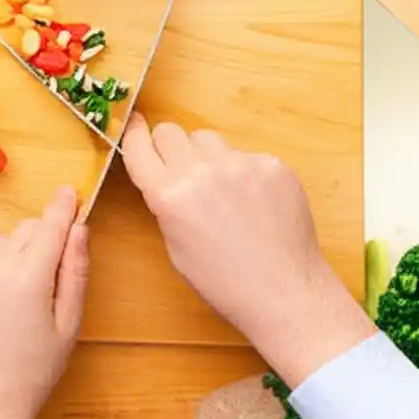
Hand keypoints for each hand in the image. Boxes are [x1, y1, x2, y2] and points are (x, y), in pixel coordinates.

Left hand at [0, 186, 88, 418]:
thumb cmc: (31, 371)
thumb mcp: (68, 324)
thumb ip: (74, 271)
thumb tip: (79, 230)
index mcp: (27, 277)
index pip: (50, 226)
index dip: (63, 207)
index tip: (69, 192)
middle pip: (24, 230)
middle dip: (42, 239)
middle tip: (51, 272)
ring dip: (14, 255)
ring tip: (23, 296)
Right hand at [120, 114, 376, 386]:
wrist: (285, 292)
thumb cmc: (224, 281)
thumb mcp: (175, 246)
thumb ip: (166, 203)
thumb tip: (165, 176)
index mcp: (169, 195)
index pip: (138, 147)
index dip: (133, 135)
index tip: (134, 125)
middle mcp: (202, 171)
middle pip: (171, 131)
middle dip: (170, 147)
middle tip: (181, 170)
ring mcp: (241, 164)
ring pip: (208, 139)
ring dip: (206, 156)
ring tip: (223, 189)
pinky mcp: (272, 164)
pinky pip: (245, 155)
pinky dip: (244, 172)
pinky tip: (255, 203)